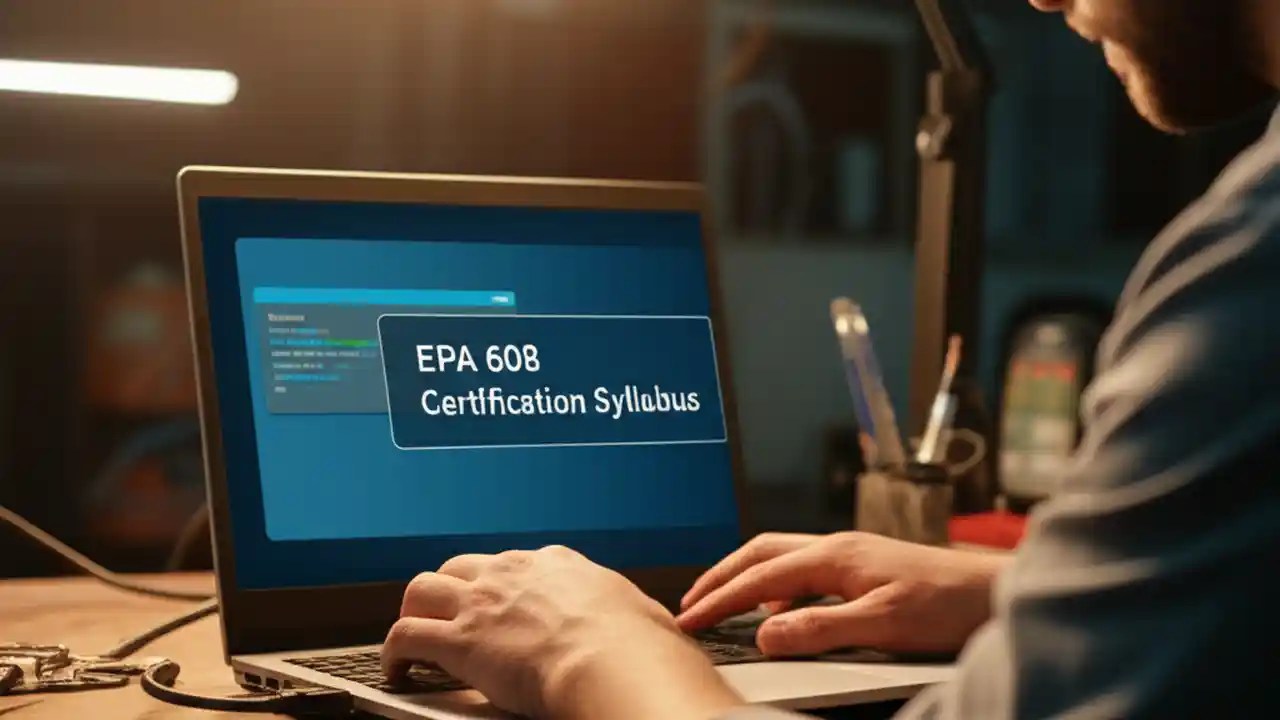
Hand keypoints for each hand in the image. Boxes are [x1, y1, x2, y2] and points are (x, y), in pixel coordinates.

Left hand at [382, 545, 742, 719]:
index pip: (515, 564)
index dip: (501, 585)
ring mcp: (482, 603)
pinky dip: (394, 652)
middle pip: (460, 567)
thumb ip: (623, 614)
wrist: (614, 659)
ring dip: (413, 611)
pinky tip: (397, 669)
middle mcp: (513, 574)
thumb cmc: (636, 645)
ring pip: (421, 588)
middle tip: (449, 615)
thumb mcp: (637, 612)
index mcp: (557, 565)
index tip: (501, 604)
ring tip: (412, 635)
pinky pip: (405, 635)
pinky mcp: (459, 640)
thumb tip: (647, 627)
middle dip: (450, 589)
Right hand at [677, 532, 1007, 656]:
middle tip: (690, 604)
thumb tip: (763, 635)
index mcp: (833, 557)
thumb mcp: (881, 624)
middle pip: (761, 553)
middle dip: (721, 576)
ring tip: (722, 601)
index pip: (760, 578)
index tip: (689, 619)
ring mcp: (851, 553)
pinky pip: (803, 568)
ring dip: (746, 576)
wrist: (995, 590)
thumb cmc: (945, 605)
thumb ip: (820, 629)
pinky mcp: (864, 565)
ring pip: (781, 555)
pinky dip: (776, 585)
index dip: (720, 599)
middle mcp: (836, 547)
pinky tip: (779, 610)